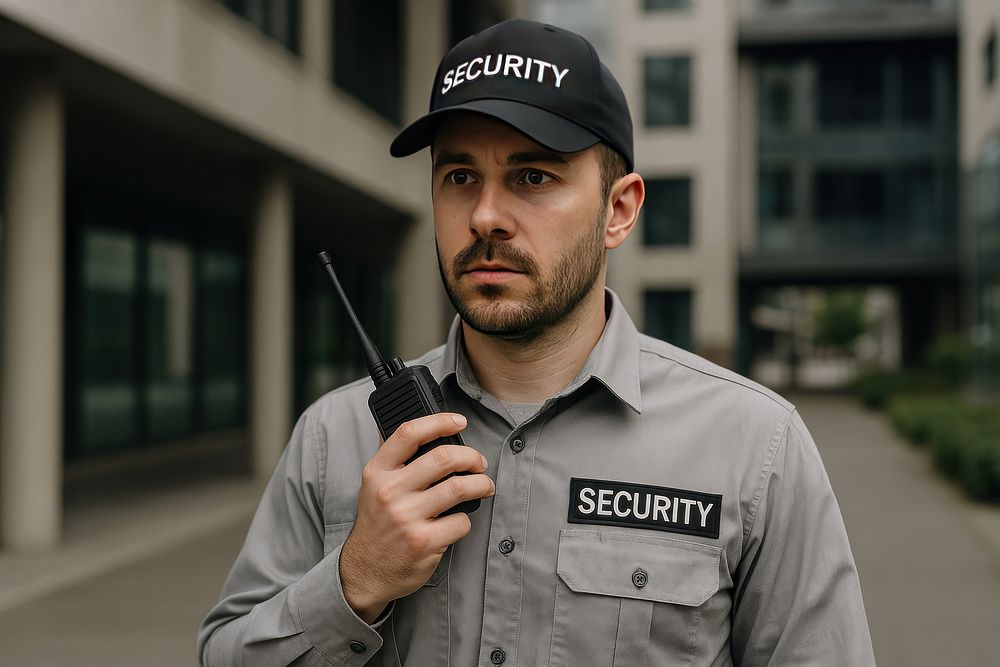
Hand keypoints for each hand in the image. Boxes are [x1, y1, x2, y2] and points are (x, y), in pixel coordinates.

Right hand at [339, 413, 494, 622]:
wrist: (364, 571)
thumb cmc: (377, 525)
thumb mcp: (373, 487)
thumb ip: (393, 459)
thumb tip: (422, 428)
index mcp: (377, 472)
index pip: (409, 433)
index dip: (439, 421)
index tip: (459, 421)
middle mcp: (390, 492)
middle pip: (443, 458)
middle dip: (472, 457)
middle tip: (479, 463)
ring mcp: (407, 518)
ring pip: (460, 488)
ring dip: (481, 485)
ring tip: (484, 486)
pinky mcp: (424, 543)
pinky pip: (461, 521)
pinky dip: (467, 520)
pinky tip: (459, 521)